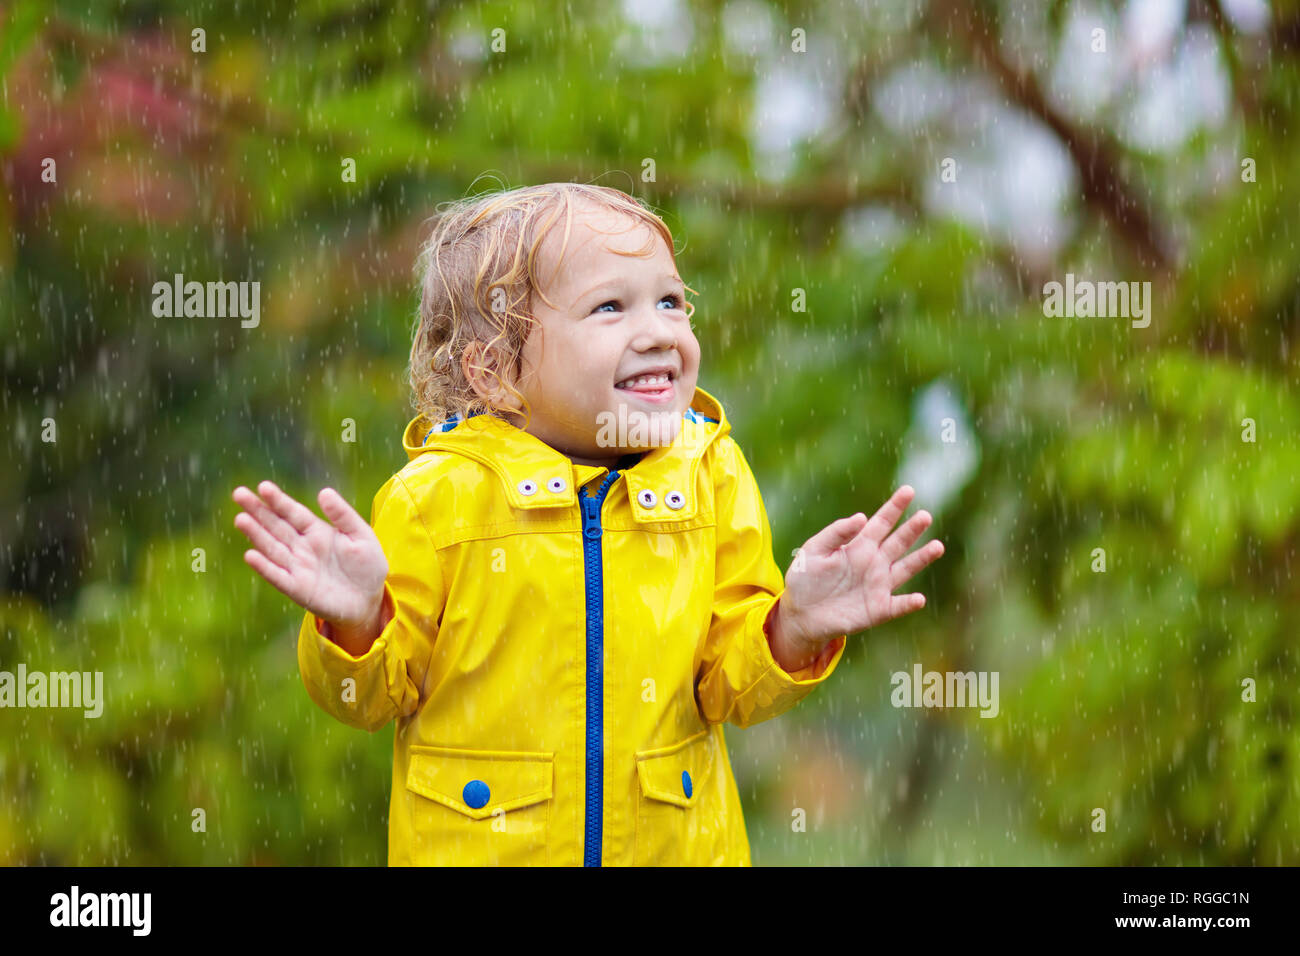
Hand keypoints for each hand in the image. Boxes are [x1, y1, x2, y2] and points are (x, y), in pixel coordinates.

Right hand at [232, 480, 387, 629]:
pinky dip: (264, 567)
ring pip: (273, 548)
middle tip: (239, 493)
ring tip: (241, 519)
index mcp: (318, 531)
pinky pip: (278, 576)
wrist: (368, 600)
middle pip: (277, 526)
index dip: (279, 500)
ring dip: (256, 534)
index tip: (263, 487)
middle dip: (258, 511)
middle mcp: (302, 547)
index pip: (294, 512)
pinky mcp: (297, 589)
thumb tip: (324, 492)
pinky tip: (250, 555)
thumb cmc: (367, 566)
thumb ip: (343, 515)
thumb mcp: (362, 536)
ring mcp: (298, 567)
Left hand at [778, 485, 943, 651]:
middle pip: (898, 542)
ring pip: (906, 569)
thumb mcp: (814, 550)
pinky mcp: (879, 609)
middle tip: (925, 515)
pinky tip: (919, 599)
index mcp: (859, 545)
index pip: (882, 522)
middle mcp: (874, 562)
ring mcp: (879, 585)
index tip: (909, 491)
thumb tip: (861, 517)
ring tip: (937, 546)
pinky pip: (898, 605)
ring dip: (921, 558)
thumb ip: (836, 533)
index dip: (895, 507)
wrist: (801, 613)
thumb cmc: (805, 579)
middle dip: (912, 529)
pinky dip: (909, 603)